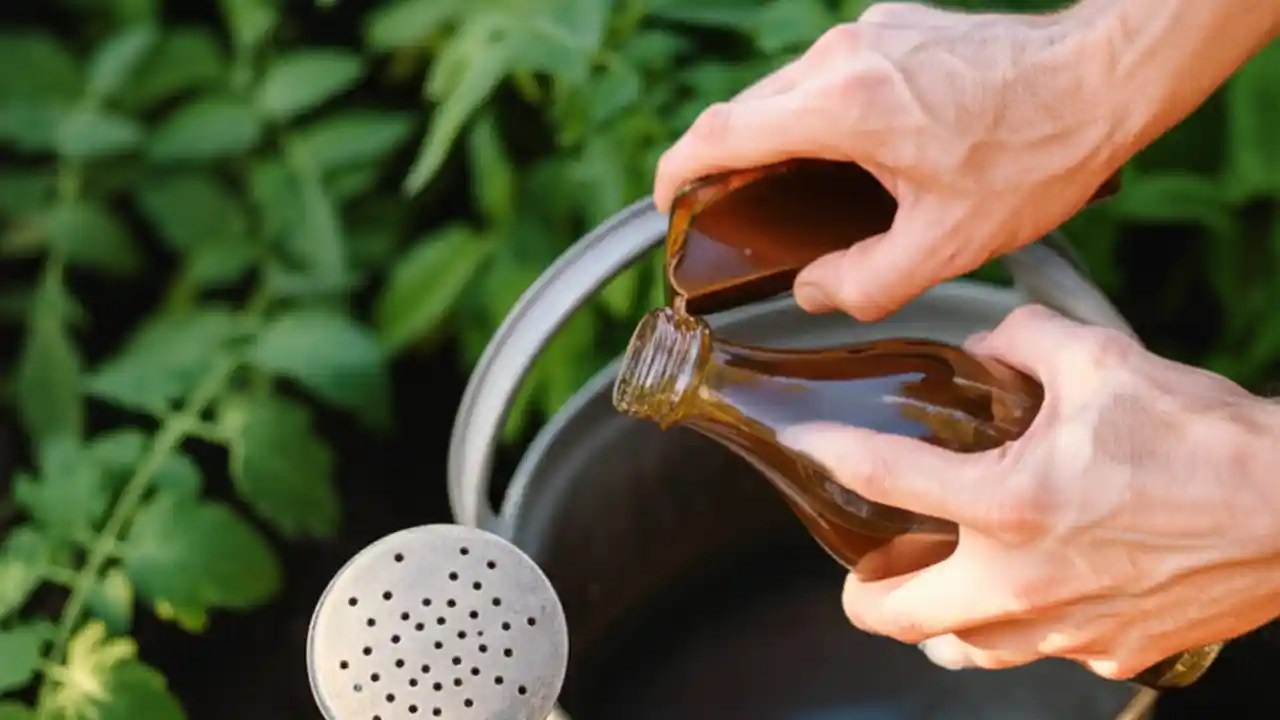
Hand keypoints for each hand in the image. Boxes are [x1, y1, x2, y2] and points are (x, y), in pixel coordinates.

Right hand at [653, 2, 1134, 320]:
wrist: (1103, 78)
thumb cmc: (1035, 155)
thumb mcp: (946, 246)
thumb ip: (863, 284)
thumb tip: (814, 292)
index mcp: (842, 107)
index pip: (719, 134)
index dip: (676, 174)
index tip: (667, 205)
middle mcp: (843, 54)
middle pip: (746, 110)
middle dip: (724, 161)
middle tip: (730, 213)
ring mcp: (869, 29)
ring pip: (785, 88)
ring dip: (774, 136)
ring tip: (793, 189)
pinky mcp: (894, 22)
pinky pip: (828, 68)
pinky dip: (817, 110)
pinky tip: (854, 150)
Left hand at [779, 304, 1279, 679]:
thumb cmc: (1205, 438)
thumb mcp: (1103, 361)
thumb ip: (1023, 341)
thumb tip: (986, 343)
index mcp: (1008, 504)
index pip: (883, 478)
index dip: (829, 453)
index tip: (807, 444)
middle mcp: (1022, 583)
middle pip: (896, 615)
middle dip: (864, 592)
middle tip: (867, 564)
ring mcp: (1065, 631)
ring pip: (964, 648)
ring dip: (938, 616)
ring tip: (941, 579)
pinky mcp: (1111, 654)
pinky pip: (1039, 651)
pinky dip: (1020, 625)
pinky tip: (1034, 589)